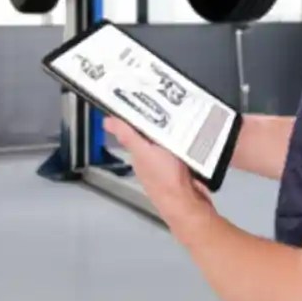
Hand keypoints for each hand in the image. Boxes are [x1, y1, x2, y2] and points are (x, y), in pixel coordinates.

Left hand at [104, 117, 216, 238]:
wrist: (189, 202)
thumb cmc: (165, 182)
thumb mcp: (145, 151)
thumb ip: (128, 136)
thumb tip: (107, 122)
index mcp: (139, 152)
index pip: (135, 127)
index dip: (139, 113)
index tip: (144, 98)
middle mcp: (152, 157)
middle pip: (155, 131)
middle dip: (163, 120)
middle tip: (171, 107)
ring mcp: (169, 162)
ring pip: (172, 138)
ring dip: (178, 130)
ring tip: (184, 120)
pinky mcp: (185, 165)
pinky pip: (187, 147)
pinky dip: (190, 141)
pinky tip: (193, 138)